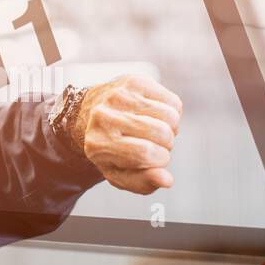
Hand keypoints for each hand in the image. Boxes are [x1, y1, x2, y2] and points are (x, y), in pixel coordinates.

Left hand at [74, 75, 182, 193]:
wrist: (90, 116)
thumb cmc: (112, 151)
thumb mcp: (122, 175)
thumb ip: (143, 182)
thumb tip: (167, 180)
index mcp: (98, 144)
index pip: (144, 153)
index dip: (160, 159)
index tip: (157, 159)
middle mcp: (104, 116)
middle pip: (161, 132)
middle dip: (167, 145)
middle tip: (154, 145)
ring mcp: (119, 95)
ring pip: (170, 116)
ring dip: (171, 129)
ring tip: (155, 131)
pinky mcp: (134, 81)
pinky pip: (173, 102)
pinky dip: (172, 114)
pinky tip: (156, 117)